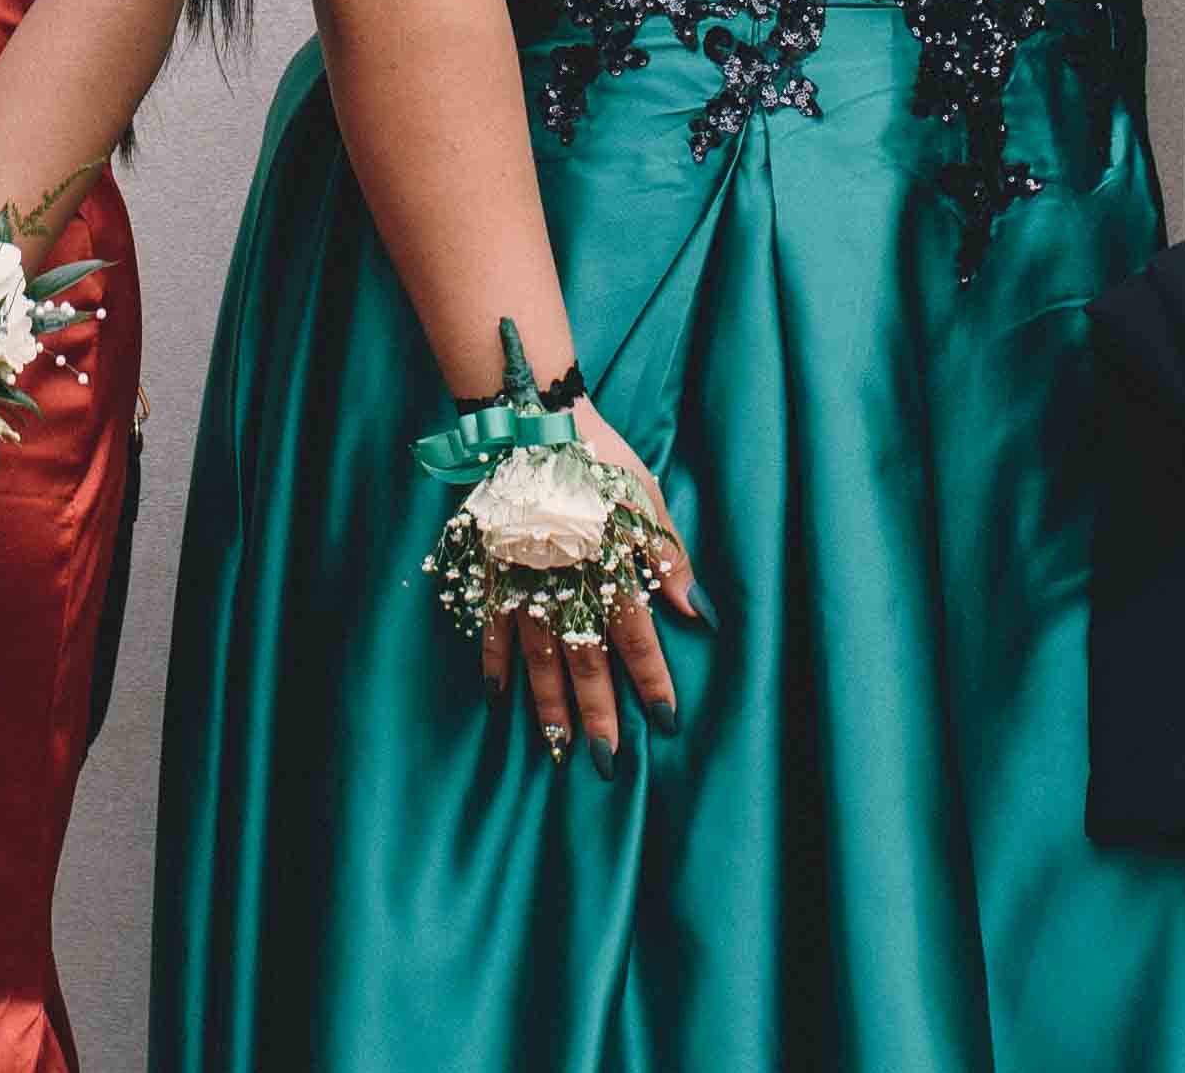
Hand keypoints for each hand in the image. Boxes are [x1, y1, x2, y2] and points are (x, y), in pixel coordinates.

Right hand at [476, 398, 705, 775]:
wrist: (527, 423)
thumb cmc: (596, 459)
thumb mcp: (644, 497)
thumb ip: (668, 555)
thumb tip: (696, 610)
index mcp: (607, 566)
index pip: (636, 639)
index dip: (651, 682)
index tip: (666, 721)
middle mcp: (564, 584)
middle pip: (585, 662)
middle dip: (599, 714)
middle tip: (607, 763)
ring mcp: (521, 582)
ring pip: (538, 657)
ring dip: (550, 706)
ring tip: (560, 748)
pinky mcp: (488, 572)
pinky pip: (489, 627)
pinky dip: (493, 662)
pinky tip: (498, 695)